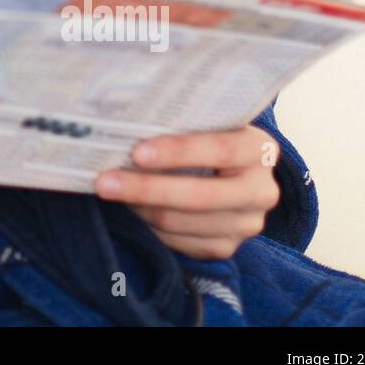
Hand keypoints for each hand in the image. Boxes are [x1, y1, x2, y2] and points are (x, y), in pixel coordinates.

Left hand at [93, 124, 280, 259]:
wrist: (232, 169)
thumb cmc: (206, 133)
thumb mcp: (205, 120)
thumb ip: (178, 118)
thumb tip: (121, 116)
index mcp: (259, 149)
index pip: (220, 149)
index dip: (178, 152)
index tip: (136, 152)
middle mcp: (261, 191)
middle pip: (199, 196)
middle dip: (145, 189)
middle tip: (104, 181)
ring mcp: (246, 224)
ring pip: (182, 223)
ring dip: (140, 208)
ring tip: (110, 190)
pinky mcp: (226, 247)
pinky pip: (179, 243)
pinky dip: (148, 225)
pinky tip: (130, 207)